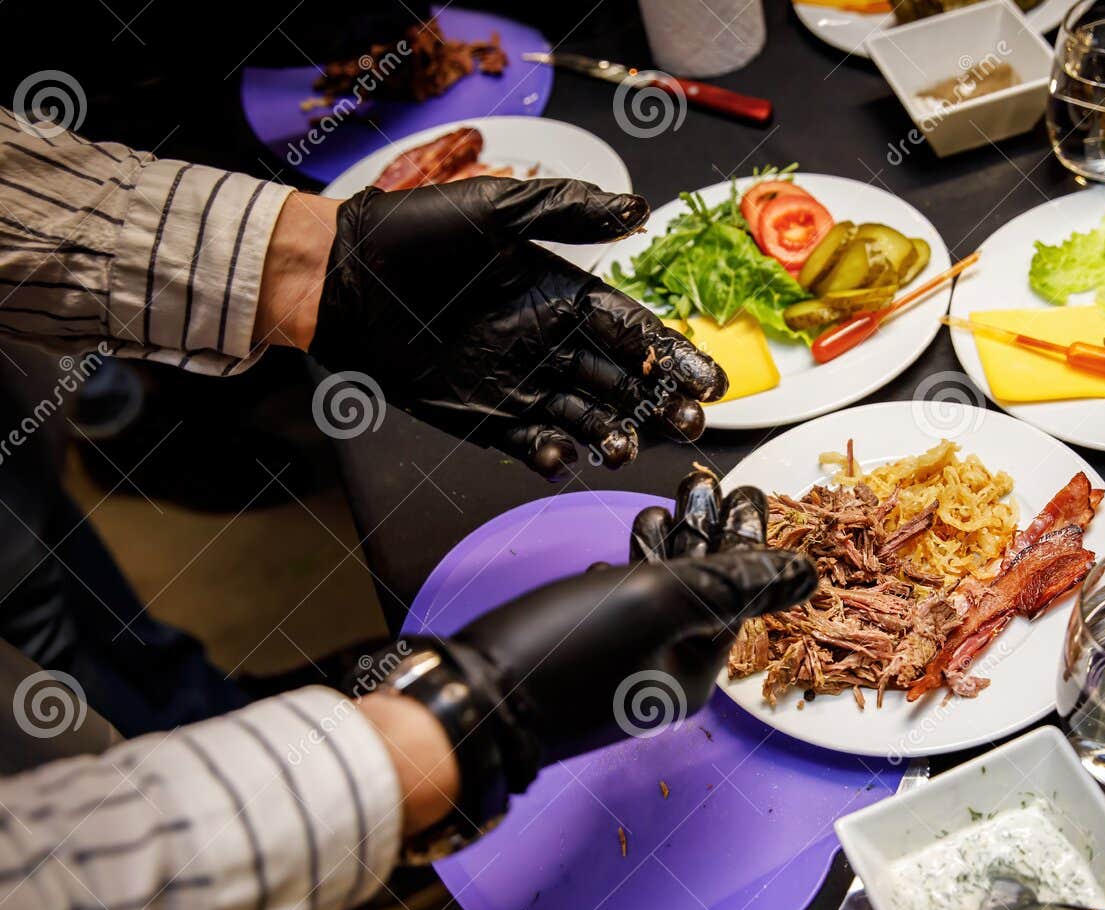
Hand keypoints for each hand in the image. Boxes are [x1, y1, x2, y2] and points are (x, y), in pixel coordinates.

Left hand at [308, 178, 728, 475]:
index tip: (708, 382)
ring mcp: (521, 384)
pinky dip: (551, 455)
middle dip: (658, 405)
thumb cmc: (417, 235)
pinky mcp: (486, 417)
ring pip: (587, 419)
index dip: (673, 356)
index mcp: (564, 296)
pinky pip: (532, 443)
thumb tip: (638, 206)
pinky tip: (563, 456)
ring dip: (613, 436)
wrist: (345, 279)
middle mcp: (551, 343)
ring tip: (625, 448)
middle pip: (623, 384)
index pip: (635, 332)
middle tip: (686, 423)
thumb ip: (568, 212)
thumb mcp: (496, 212)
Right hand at [427, 470, 812, 762]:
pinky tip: (622, 555)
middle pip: (700, 595)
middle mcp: (660, 680)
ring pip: (658, 598)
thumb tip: (807, 575)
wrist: (467, 700)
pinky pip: (620, 612)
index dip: (746, 540)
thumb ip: (734, 584)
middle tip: (704, 486)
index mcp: (691, 674)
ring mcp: (619, 674)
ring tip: (665, 507)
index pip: (738, 595)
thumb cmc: (564, 652)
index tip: (747, 491)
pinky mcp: (579, 663)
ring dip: (665, 549)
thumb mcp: (659, 603)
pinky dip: (628, 576)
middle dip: (705, 537)